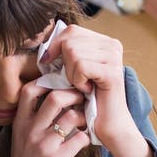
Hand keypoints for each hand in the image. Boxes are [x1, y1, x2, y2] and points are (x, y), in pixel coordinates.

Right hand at [5, 83, 89, 156]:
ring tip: (84, 121)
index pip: (30, 90)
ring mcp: (44, 145)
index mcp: (21, 122)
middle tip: (82, 98)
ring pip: (71, 116)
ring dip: (83, 116)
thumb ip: (35, 119)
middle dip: (74, 94)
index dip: (48, 81)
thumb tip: (59, 98)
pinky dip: (86, 137)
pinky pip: (80, 139)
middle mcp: (31, 130)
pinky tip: (84, 141)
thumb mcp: (22, 138)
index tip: (61, 84)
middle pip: (55, 97)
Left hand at [40, 25, 156, 156]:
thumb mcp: (74, 71)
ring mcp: (114, 57)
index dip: (55, 45)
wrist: (107, 125)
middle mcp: (112, 45)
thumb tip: (43, 42)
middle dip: (63, 63)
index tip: (49, 63)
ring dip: (70, 74)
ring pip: (73, 52)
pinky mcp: (112, 72)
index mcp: (104, 41)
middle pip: (70, 40)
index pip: (71, 30)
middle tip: (73, 80)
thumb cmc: (88, 100)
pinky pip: (81, 66)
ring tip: (82, 86)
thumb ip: (66, 53)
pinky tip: (86, 90)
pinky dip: (77, 80)